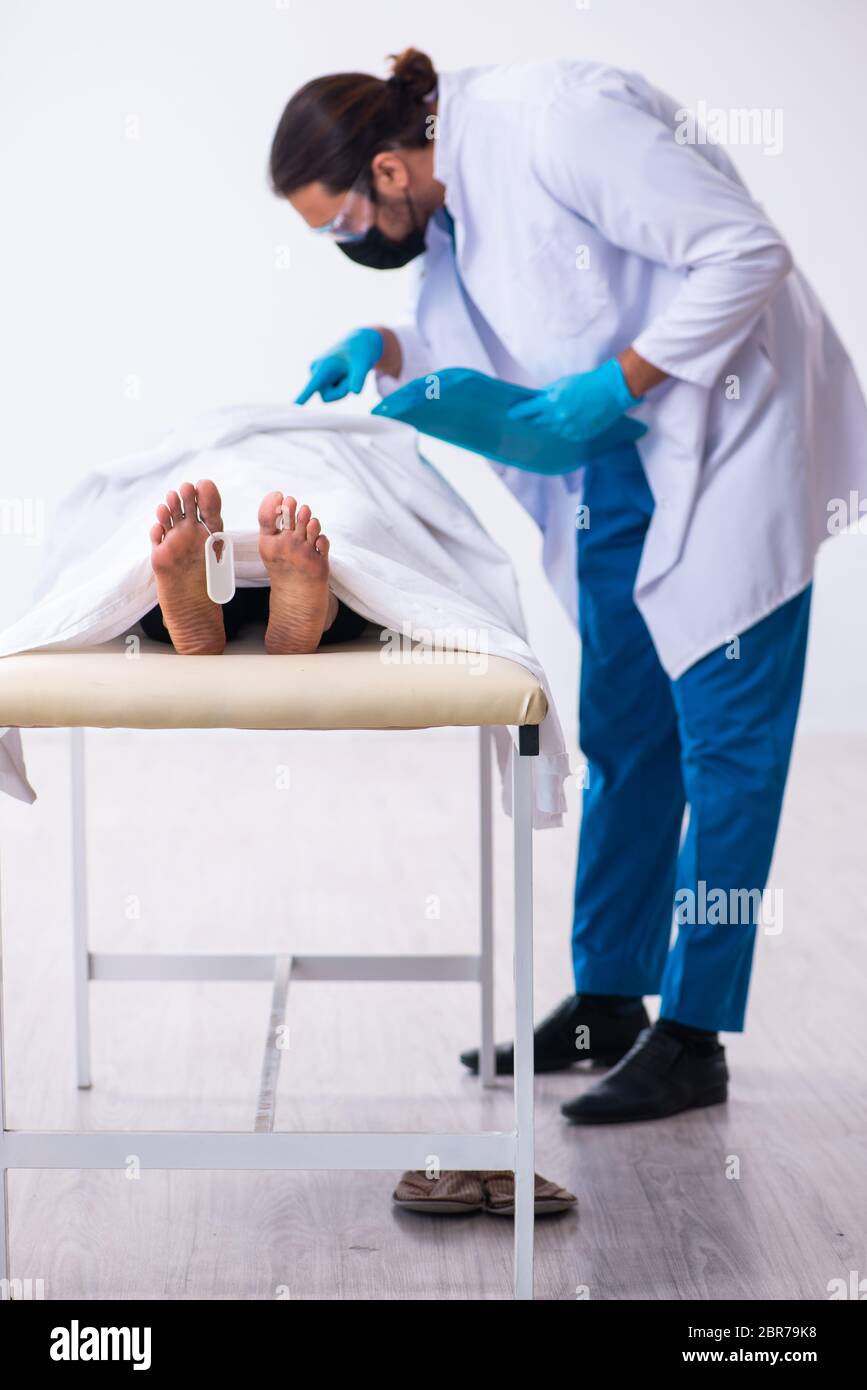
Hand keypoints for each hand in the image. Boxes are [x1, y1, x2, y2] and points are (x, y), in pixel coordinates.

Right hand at [295, 327, 383, 404]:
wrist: (358, 343)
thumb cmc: (360, 352)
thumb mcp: (363, 364)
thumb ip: (359, 378)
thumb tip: (355, 393)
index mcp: (324, 366)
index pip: (312, 385)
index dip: (302, 397)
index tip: (292, 407)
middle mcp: (315, 370)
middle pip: (328, 398)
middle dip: (342, 391)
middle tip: (350, 374)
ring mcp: (315, 375)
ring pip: (330, 396)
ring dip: (342, 389)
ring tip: (347, 372)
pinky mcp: (318, 379)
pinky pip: (330, 393)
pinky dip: (340, 387)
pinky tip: (342, 373)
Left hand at [508, 357, 641, 442]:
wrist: (611, 391)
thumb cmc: (587, 383)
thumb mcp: (562, 384)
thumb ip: (546, 395)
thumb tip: (534, 402)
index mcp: (552, 403)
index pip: (526, 411)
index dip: (517, 412)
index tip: (510, 414)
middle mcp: (558, 418)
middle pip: (536, 423)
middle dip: (531, 419)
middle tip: (526, 417)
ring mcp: (568, 429)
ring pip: (550, 430)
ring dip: (547, 424)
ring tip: (549, 418)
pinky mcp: (578, 436)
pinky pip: (564, 435)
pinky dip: (563, 429)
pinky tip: (567, 421)